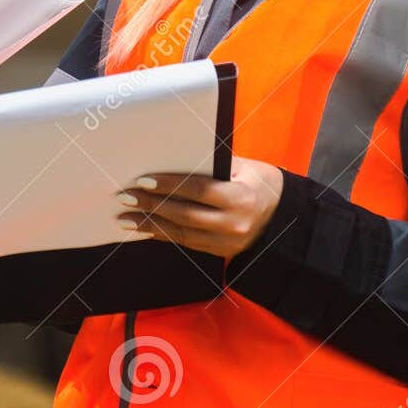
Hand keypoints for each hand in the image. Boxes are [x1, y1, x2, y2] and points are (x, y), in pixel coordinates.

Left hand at [116, 156, 284, 257]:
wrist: (282, 216)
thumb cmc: (260, 182)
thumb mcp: (244, 167)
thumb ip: (213, 164)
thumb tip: (171, 155)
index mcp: (242, 197)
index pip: (199, 190)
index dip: (169, 185)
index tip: (143, 180)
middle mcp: (234, 223)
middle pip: (185, 215)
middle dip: (152, 206)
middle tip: (125, 197)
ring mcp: (227, 242)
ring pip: (181, 233)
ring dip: (150, 225)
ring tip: (125, 218)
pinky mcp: (219, 251)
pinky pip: (185, 243)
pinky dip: (162, 234)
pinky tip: (143, 228)